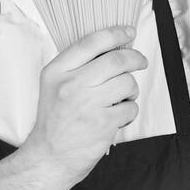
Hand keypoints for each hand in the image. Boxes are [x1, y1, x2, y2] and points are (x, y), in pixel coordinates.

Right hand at [23, 26, 147, 184]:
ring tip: (122, 98)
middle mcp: (71, 85)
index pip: (92, 42)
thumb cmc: (54, 122)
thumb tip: (112, 48)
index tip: (128, 32)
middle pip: (116, 60)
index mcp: (57, 71)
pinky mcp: (102, 124)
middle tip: (140, 61)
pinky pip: (130, 108)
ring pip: (127, 83)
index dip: (116, 33)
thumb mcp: (53, 86)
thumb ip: (77, 66)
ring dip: (132, 89)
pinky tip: (117, 117)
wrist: (49, 157)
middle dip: (135, 58)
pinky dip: (129, 111)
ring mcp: (88, 104)